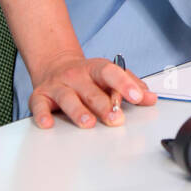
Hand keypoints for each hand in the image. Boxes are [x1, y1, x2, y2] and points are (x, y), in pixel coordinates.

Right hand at [28, 53, 156, 128]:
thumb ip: (131, 86)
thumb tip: (151, 98)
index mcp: (95, 69)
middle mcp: (76, 75)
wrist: (54, 66)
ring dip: (78, 111)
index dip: (124, 84)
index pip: (111, 72)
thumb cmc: (87, 76)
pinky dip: (42, 115)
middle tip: (116, 119)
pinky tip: (48, 124)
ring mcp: (57, 86)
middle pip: (91, 90)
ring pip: (68, 98)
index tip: (136, 96)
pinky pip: (39, 106)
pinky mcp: (40, 97)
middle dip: (104, 105)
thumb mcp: (110, 76)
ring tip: (88, 123)